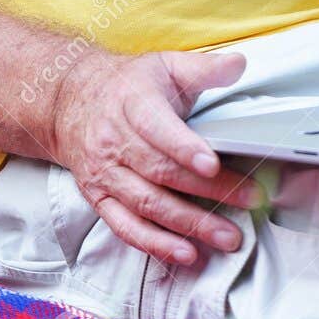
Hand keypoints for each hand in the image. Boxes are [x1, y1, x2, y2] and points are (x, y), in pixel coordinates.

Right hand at [51, 45, 261, 264]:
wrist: (71, 102)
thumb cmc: (128, 86)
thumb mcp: (164, 65)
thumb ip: (203, 67)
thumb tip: (238, 64)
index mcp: (133, 103)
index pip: (157, 128)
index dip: (184, 148)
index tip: (212, 164)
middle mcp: (114, 141)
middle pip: (161, 172)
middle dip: (207, 191)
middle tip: (246, 200)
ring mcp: (105, 173)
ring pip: (147, 204)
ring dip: (188, 225)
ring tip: (225, 236)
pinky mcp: (100, 198)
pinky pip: (126, 227)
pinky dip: (156, 245)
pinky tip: (185, 254)